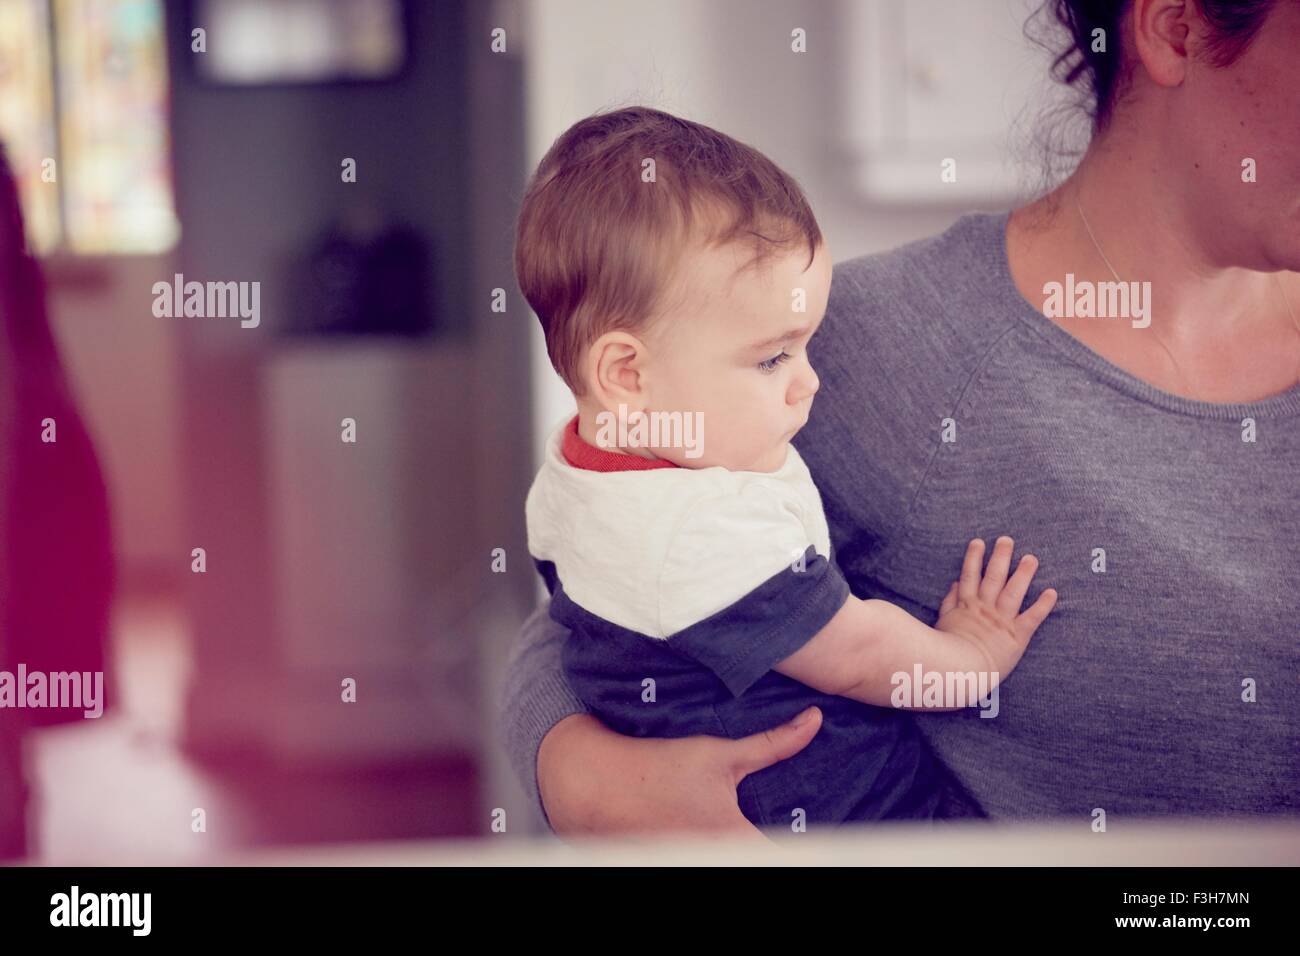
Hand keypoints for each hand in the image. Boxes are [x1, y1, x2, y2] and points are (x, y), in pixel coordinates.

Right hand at [536, 707, 822, 838]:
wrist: (596, 783)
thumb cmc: (660, 764)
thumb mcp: (719, 753)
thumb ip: (773, 744)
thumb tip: (815, 720)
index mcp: (732, 837)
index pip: (786, 859)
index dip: (809, 850)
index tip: (828, 842)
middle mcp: (711, 858)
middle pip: (758, 858)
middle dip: (774, 844)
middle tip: (787, 833)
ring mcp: (686, 864)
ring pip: (729, 862)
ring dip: (745, 845)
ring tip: (753, 830)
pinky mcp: (667, 865)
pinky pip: (704, 860)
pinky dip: (719, 850)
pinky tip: (719, 836)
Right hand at [934, 536, 1056, 682]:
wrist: (959, 670)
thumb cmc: (945, 650)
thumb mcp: (942, 623)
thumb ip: (949, 602)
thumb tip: (955, 583)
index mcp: (966, 606)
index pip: (970, 576)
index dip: (974, 558)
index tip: (978, 542)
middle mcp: (985, 608)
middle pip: (994, 577)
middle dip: (1001, 557)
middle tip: (1007, 540)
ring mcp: (1002, 620)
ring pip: (1014, 591)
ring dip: (1023, 573)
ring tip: (1031, 558)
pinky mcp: (1017, 635)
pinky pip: (1033, 617)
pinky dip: (1043, 605)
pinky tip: (1052, 592)